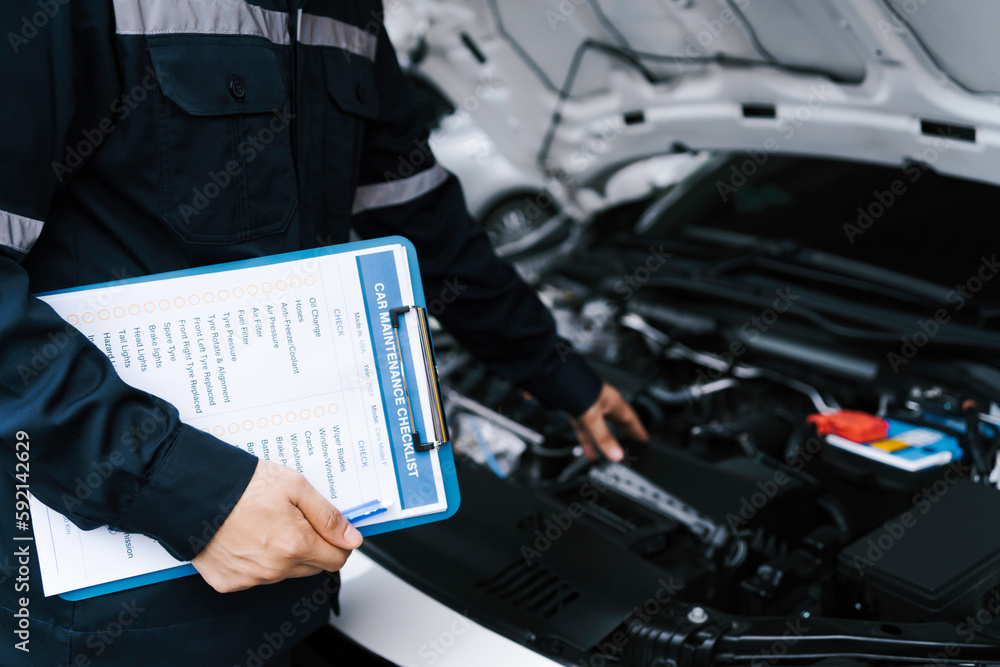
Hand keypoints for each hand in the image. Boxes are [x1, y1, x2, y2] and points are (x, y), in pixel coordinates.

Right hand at [191, 460, 362, 592]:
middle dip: (311, 545)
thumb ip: (328, 516)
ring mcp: (250, 578)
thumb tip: (352, 539)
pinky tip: (246, 537)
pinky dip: (256, 561)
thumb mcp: (296, 487)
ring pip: (284, 573)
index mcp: (296, 545)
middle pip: (312, 567)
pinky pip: (255, 577)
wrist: (193, 493)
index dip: (338, 543)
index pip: (337, 560)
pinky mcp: (228, 582)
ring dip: (284, 554)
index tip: (331, 530)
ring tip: (266, 523)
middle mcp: (275, 569)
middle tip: (294, 518)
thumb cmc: (242, 485)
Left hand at [569, 383, 648, 461]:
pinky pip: (585, 430)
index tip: (644, 438)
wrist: (554, 376)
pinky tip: (588, 451)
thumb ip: (603, 436)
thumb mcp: (592, 416)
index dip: (638, 430)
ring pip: (600, 428)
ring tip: (609, 455)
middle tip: (634, 443)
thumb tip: (616, 454)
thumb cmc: (575, 386)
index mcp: (613, 402)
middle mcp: (602, 404)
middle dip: (625, 433)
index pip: (630, 419)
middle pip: (618, 422)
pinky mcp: (575, 410)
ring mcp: (588, 407)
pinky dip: (587, 441)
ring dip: (604, 441)